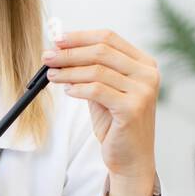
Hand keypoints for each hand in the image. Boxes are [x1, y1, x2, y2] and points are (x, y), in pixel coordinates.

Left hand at [43, 29, 158, 195]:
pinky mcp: (133, 108)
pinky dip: (78, 88)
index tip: (57, 40)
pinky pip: (97, 90)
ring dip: (69, 71)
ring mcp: (143, 91)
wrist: (131, 158)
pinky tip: (67, 91)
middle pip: (101, 51)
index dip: (79, 37)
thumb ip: (90, 71)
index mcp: (143, 64)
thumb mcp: (104, 91)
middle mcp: (147, 74)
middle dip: (70, 53)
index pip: (108, 37)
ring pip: (97, 70)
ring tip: (51, 75)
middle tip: (47, 57)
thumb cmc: (116, 124)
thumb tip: (60, 51)